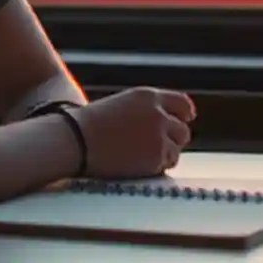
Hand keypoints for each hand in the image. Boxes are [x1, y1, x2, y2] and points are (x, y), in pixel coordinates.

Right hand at [70, 87, 195, 178]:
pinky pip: (166, 163)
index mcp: (149, 96)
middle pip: (183, 130)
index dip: (185, 114)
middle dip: (174, 139)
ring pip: (177, 149)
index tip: (186, 120)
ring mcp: (159, 135)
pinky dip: (157, 166)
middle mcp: (159, 114)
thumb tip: (165, 126)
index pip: (181, 103)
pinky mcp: (156, 156)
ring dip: (165, 154)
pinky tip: (139, 165)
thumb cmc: (91, 125)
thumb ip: (146, 112)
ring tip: (143, 158)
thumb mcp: (123, 106)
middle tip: (159, 147)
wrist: (76, 139)